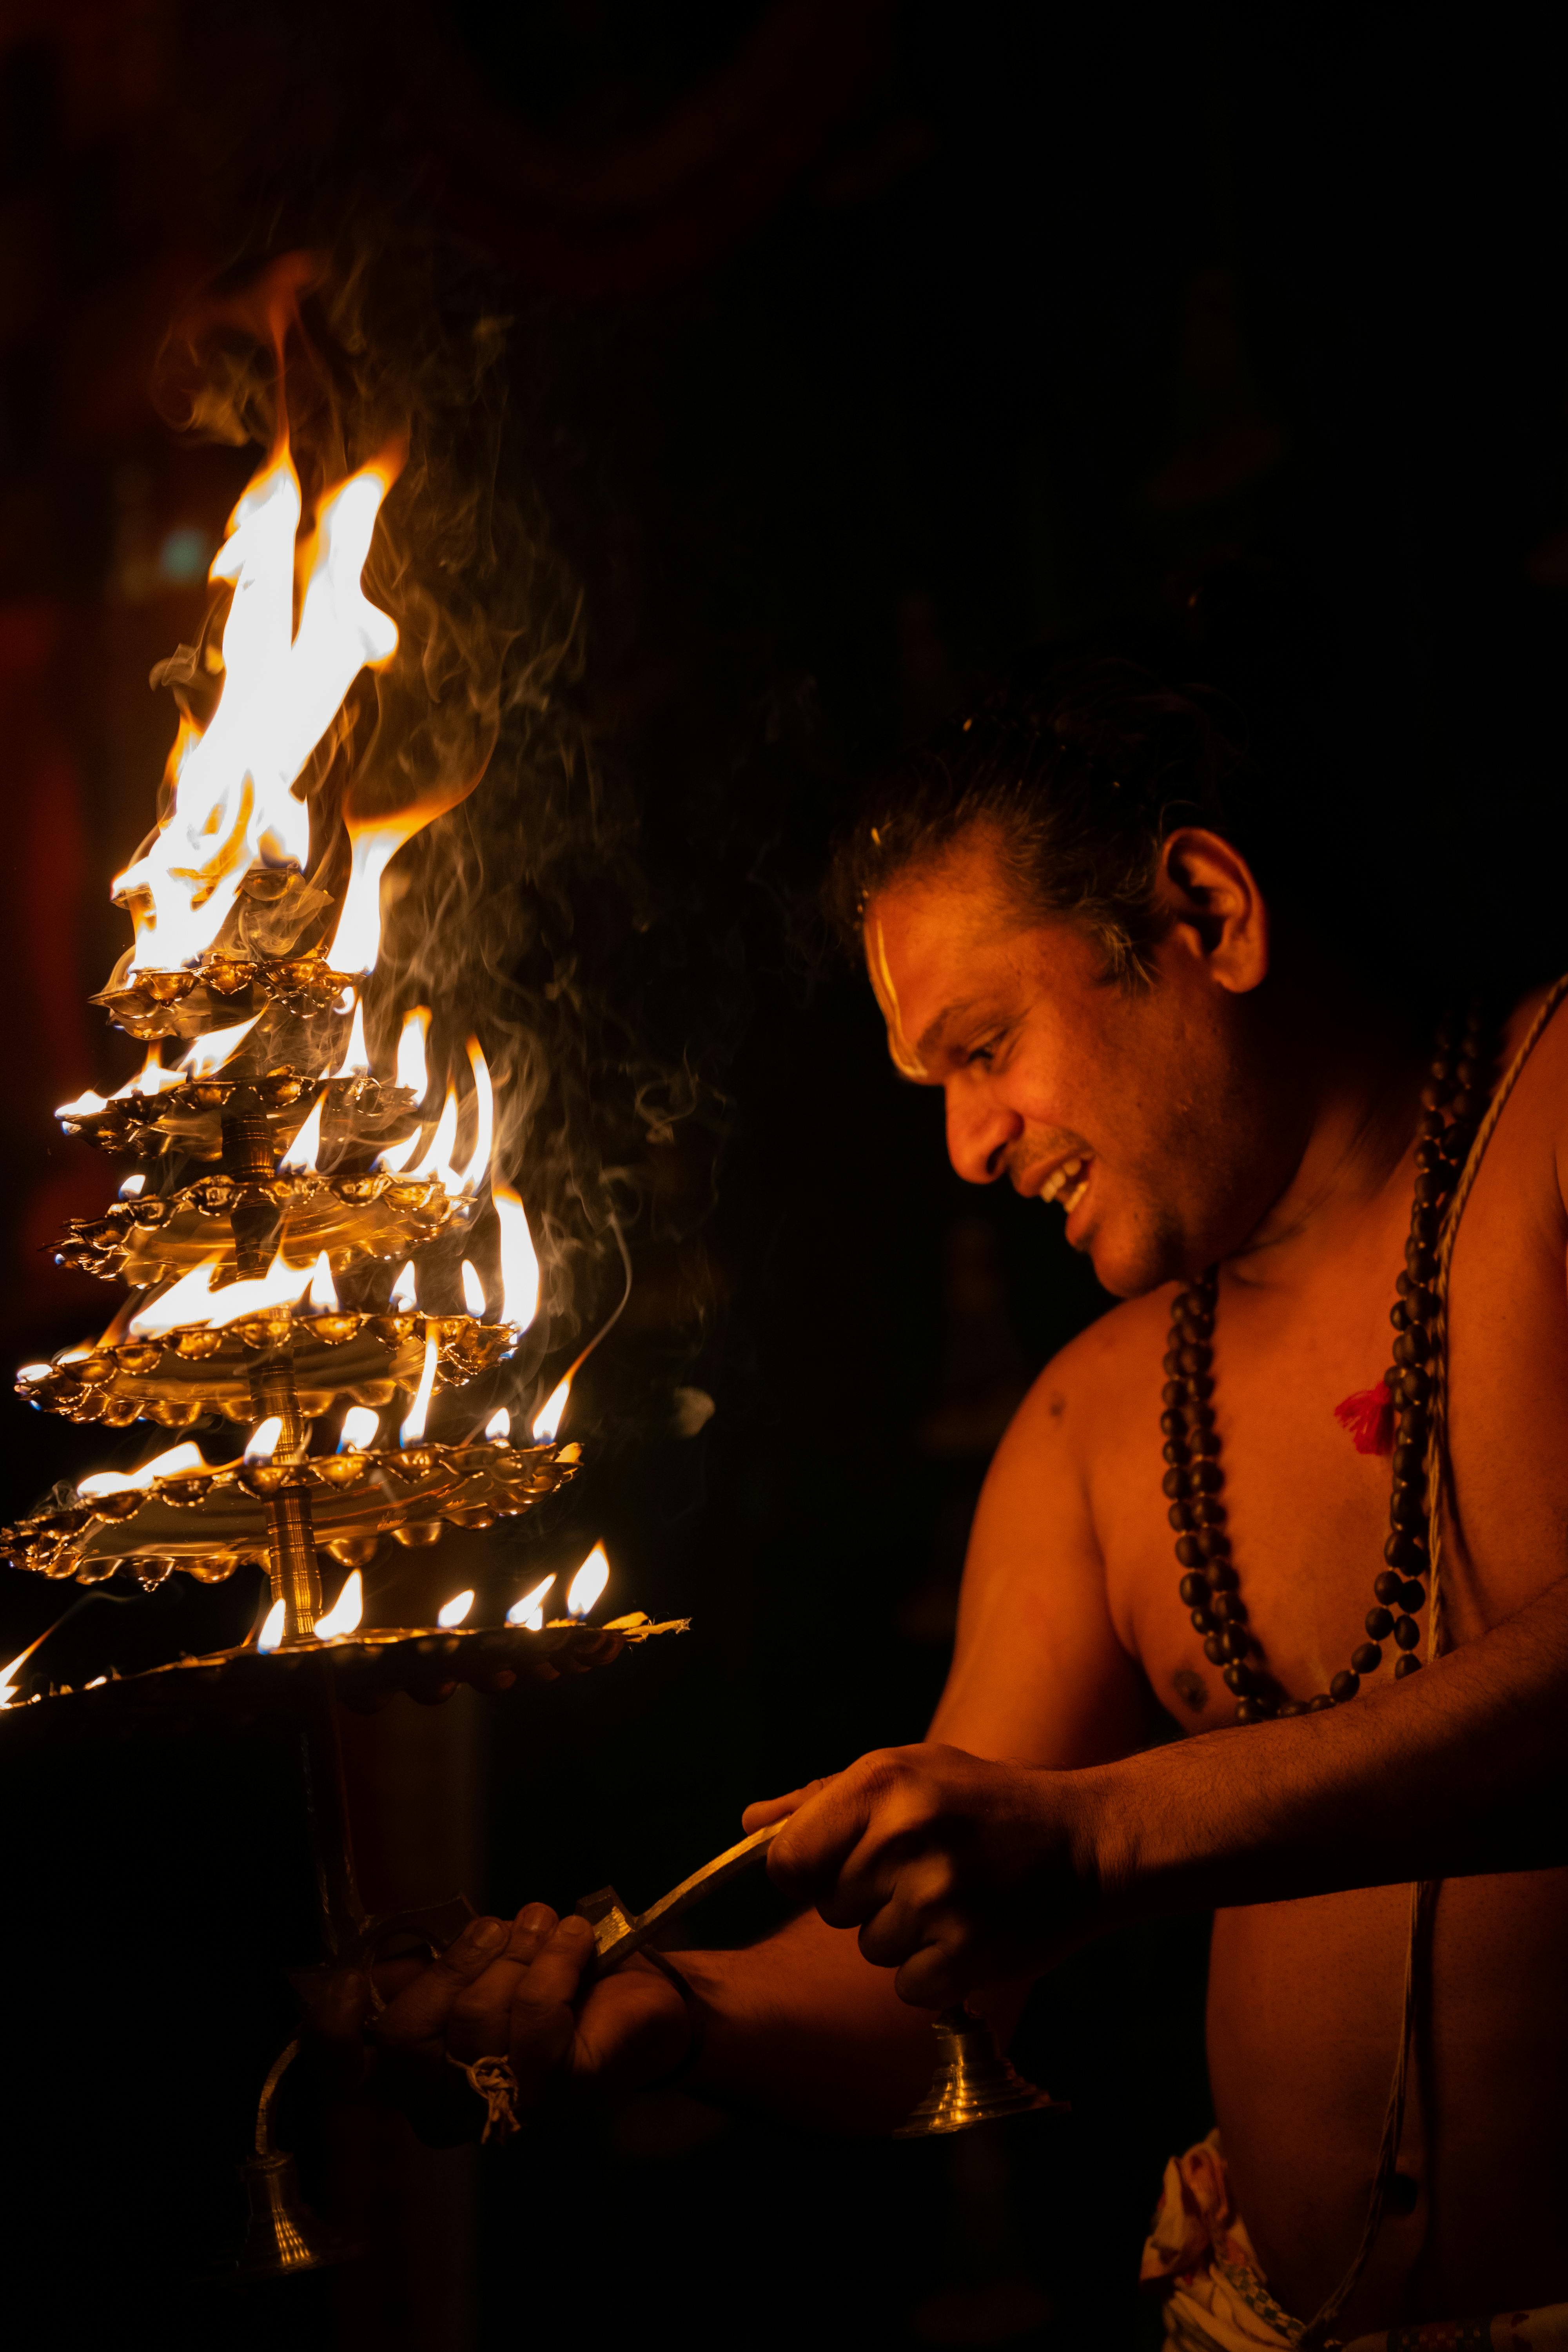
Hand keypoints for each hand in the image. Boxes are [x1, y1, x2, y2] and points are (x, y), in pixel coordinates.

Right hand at [300, 1904, 691, 2142]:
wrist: (642, 2001)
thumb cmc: (546, 1983)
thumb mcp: (474, 1971)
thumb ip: (419, 1974)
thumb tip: (368, 1966)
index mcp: (415, 2075)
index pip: (348, 2075)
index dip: (332, 2032)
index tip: (353, 1978)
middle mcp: (448, 2107)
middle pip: (407, 2036)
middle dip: (454, 1964)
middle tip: (502, 1927)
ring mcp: (502, 2107)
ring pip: (476, 2018)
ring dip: (516, 1953)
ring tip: (545, 1925)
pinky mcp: (558, 2090)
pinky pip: (535, 2017)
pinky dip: (555, 1963)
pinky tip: (574, 1939)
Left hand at [743, 1743, 1105, 2006]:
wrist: (1084, 1842)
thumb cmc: (983, 1802)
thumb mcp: (907, 1771)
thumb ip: (821, 1799)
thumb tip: (749, 1825)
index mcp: (879, 1785)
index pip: (786, 1862)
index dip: (805, 1871)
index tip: (841, 1864)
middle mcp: (901, 1838)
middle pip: (829, 1907)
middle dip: (864, 1896)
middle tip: (922, 1869)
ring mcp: (935, 1898)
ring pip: (869, 1948)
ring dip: (902, 1933)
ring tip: (954, 1894)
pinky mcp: (965, 1952)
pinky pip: (908, 1986)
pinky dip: (934, 1972)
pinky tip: (969, 1931)